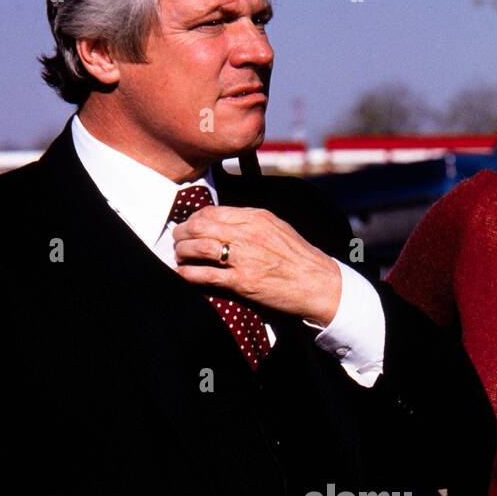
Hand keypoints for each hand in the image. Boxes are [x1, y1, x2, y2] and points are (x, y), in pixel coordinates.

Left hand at [173, 206, 341, 324]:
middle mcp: (248, 234)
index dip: (194, 218)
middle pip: (200, 226)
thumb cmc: (300, 259)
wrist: (319, 284)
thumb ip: (252, 223)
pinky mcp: (243, 282)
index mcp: (257, 217)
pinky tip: (182, 273)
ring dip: (182, 252)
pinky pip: (206, 275)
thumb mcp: (278, 229)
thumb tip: (225, 223)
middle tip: (177, 240)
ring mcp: (245, 258)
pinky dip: (188, 273)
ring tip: (178, 256)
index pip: (213, 211)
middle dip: (182, 233)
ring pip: (198, 247)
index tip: (189, 226)